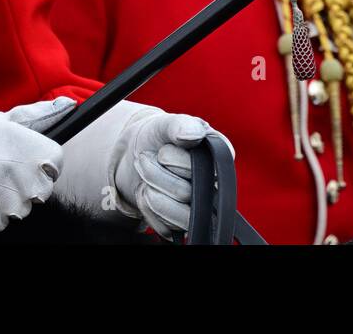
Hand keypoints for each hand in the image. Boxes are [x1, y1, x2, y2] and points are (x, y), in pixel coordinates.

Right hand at [0, 98, 73, 234]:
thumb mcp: (2, 121)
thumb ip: (39, 115)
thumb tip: (67, 104)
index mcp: (32, 149)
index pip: (55, 164)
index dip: (39, 165)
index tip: (22, 163)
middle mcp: (27, 176)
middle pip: (41, 191)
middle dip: (23, 185)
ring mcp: (11, 201)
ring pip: (21, 209)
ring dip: (5, 202)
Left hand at [112, 109, 226, 239]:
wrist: (136, 153)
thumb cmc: (157, 137)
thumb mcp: (165, 124)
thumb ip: (180, 124)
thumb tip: (194, 134)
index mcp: (216, 158)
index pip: (204, 172)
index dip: (177, 162)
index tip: (163, 149)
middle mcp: (212, 185)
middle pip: (185, 193)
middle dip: (157, 173)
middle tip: (148, 158)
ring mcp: (197, 207)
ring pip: (174, 215)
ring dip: (151, 190)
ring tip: (146, 174)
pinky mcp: (179, 223)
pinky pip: (163, 227)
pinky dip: (147, 208)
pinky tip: (146, 191)